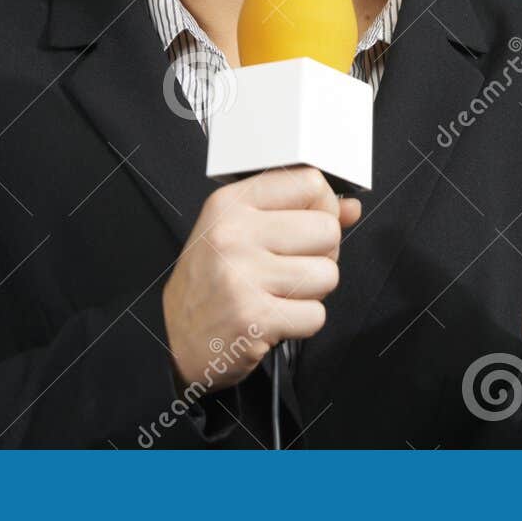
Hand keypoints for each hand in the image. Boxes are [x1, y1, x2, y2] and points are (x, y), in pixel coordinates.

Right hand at [163, 166, 361, 390]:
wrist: (172, 337)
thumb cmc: (210, 282)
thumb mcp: (241, 232)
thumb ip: (297, 213)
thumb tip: (349, 208)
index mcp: (230, 204)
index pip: (309, 182)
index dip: (323, 207)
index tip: (309, 224)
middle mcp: (234, 234)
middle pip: (327, 229)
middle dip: (321, 254)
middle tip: (291, 268)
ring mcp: (243, 276)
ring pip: (328, 274)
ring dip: (312, 292)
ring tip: (279, 293)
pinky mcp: (255, 317)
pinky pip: (316, 314)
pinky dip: (302, 322)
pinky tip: (275, 317)